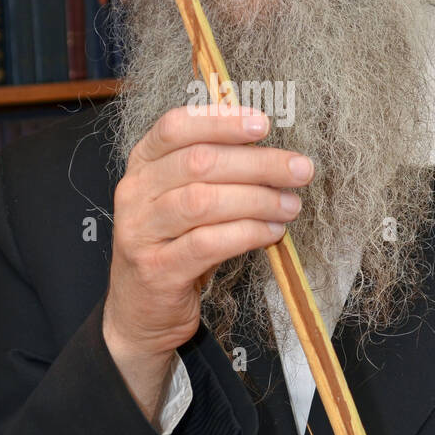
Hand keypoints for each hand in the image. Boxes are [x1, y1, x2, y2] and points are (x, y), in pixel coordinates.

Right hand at [102, 104, 313, 425]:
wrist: (138, 314)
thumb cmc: (172, 248)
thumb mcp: (181, 200)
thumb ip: (212, 172)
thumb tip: (269, 149)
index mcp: (142, 165)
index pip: (175, 127)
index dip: (221, 120)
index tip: (263, 124)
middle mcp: (135, 193)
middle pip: (199, 163)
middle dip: (257, 163)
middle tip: (300, 169)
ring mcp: (141, 232)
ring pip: (203, 201)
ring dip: (257, 200)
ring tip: (290, 205)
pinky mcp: (157, 270)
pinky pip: (208, 243)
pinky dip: (247, 233)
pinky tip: (272, 231)